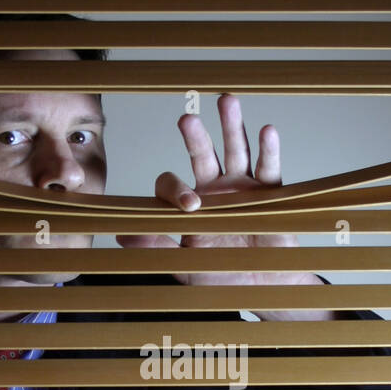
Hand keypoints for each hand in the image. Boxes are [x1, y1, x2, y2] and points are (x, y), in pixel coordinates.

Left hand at [117, 93, 308, 289]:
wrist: (260, 288)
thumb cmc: (222, 275)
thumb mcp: (183, 265)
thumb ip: (156, 245)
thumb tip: (120, 233)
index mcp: (192, 204)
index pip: (173, 184)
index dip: (176, 189)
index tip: (190, 205)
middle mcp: (216, 189)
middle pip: (203, 155)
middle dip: (195, 137)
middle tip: (187, 118)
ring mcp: (243, 188)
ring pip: (236, 151)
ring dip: (231, 126)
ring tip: (227, 101)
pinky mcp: (270, 194)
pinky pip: (269, 168)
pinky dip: (269, 150)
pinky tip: (266, 130)